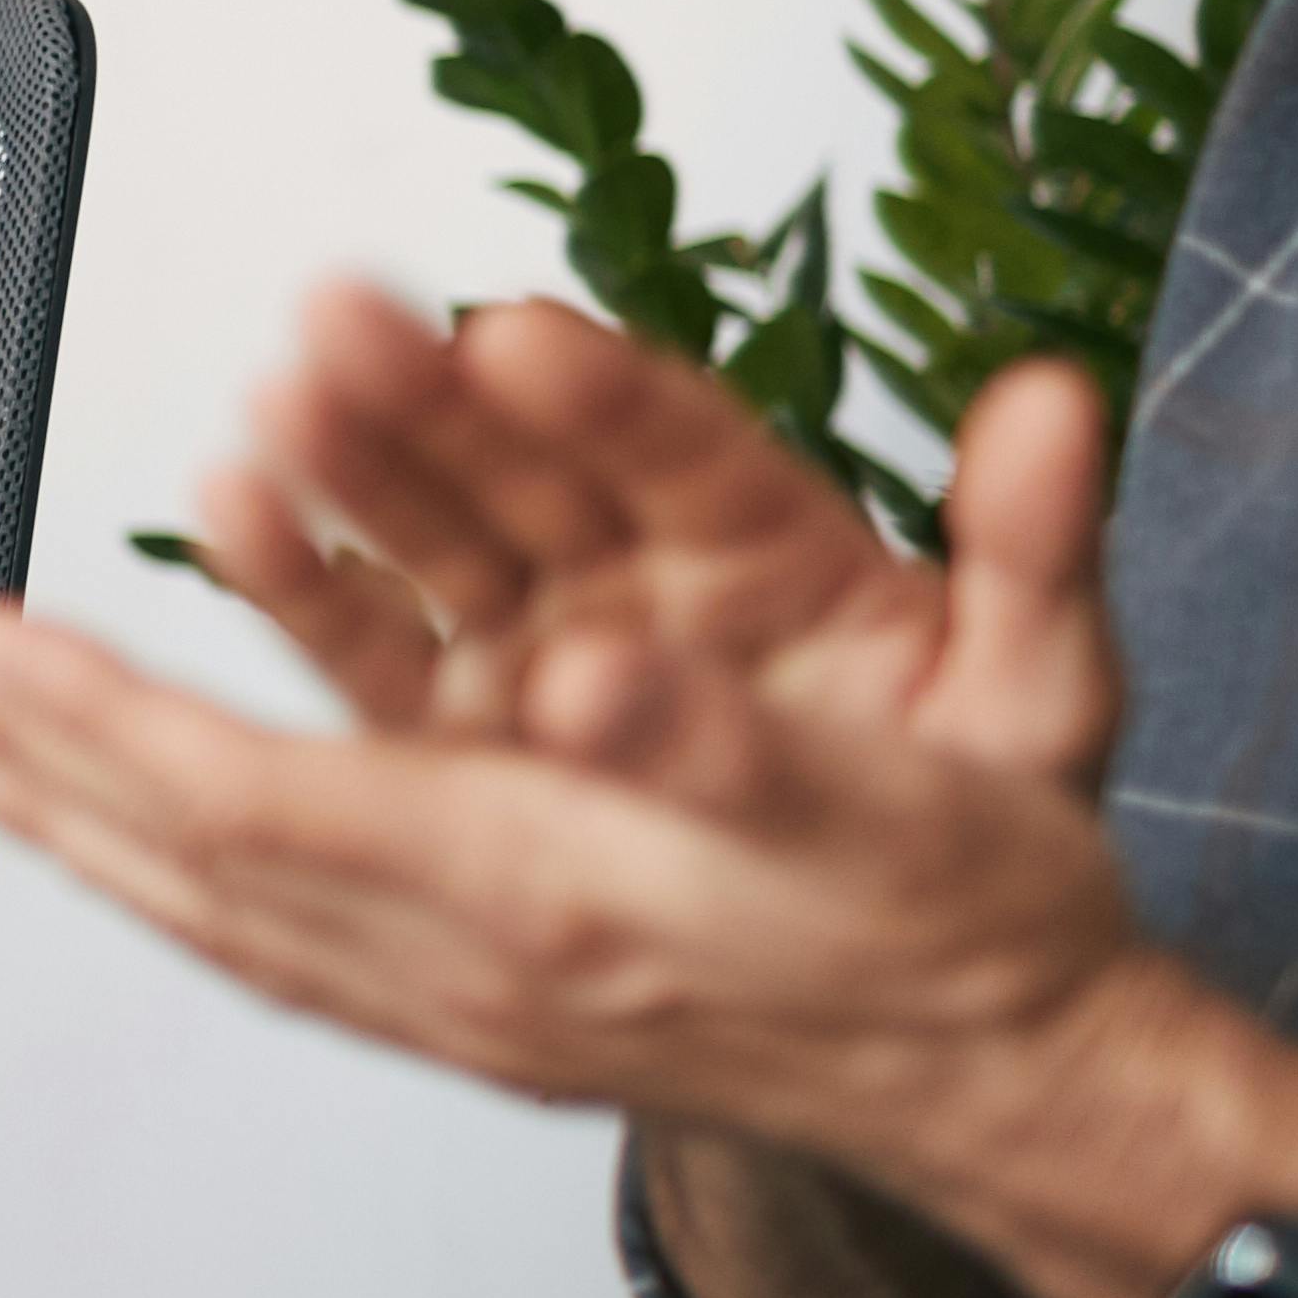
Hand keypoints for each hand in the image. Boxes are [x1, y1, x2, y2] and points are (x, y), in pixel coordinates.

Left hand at [0, 296, 1297, 1297]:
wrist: (1025, 1090)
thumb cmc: (969, 927)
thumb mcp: (885, 794)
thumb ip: (733, 731)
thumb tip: (598, 668)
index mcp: (535, 900)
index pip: (241, 801)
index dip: (93, 718)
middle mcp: (469, 970)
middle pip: (180, 855)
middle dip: (25, 755)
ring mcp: (465, 1006)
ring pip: (205, 906)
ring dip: (67, 817)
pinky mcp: (484, 1012)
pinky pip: (266, 942)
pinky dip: (165, 874)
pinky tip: (112, 841)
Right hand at [191, 284, 1116, 793]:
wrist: (922, 984)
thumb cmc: (985, 826)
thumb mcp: (1038, 690)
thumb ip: (1036, 549)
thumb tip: (1057, 410)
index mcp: (779, 551)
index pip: (678, 449)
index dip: (600, 397)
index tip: (524, 341)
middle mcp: (643, 578)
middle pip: (520, 463)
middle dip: (425, 393)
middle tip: (344, 312)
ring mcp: (543, 643)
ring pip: (430, 536)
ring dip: (346, 461)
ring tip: (277, 392)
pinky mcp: (468, 728)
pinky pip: (376, 646)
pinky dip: (305, 585)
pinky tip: (239, 512)